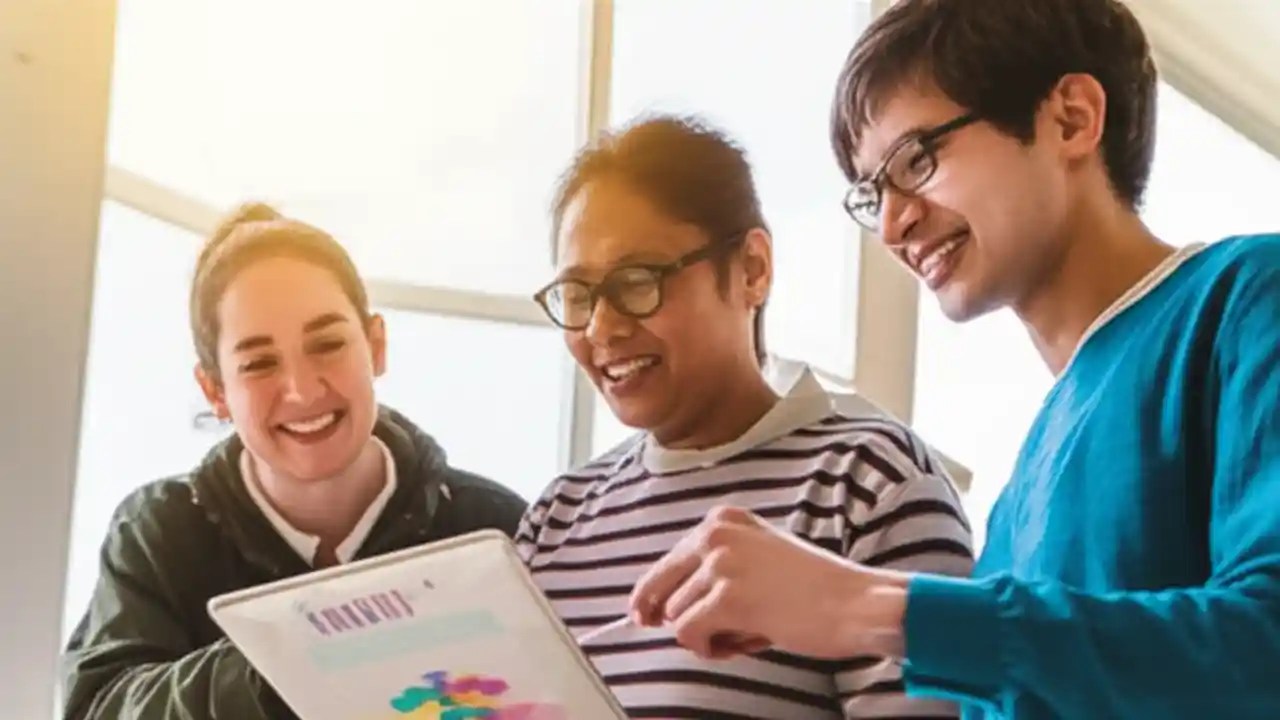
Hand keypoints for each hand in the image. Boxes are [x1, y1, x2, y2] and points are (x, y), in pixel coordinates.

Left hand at [629, 506, 909, 659]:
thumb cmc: (814, 588)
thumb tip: (663, 606)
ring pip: (675, 616)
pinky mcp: (727, 598)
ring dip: (705, 635)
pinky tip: (741, 644)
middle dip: (670, 618)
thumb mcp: (759, 556)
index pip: (668, 560)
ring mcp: (721, 563)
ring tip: (745, 634)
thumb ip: (716, 569)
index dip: (653, 593)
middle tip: (688, 637)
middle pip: (659, 588)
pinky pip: (688, 634)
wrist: (856, 603)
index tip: (643, 615)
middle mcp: (716, 534)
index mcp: (723, 520)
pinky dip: (709, 648)